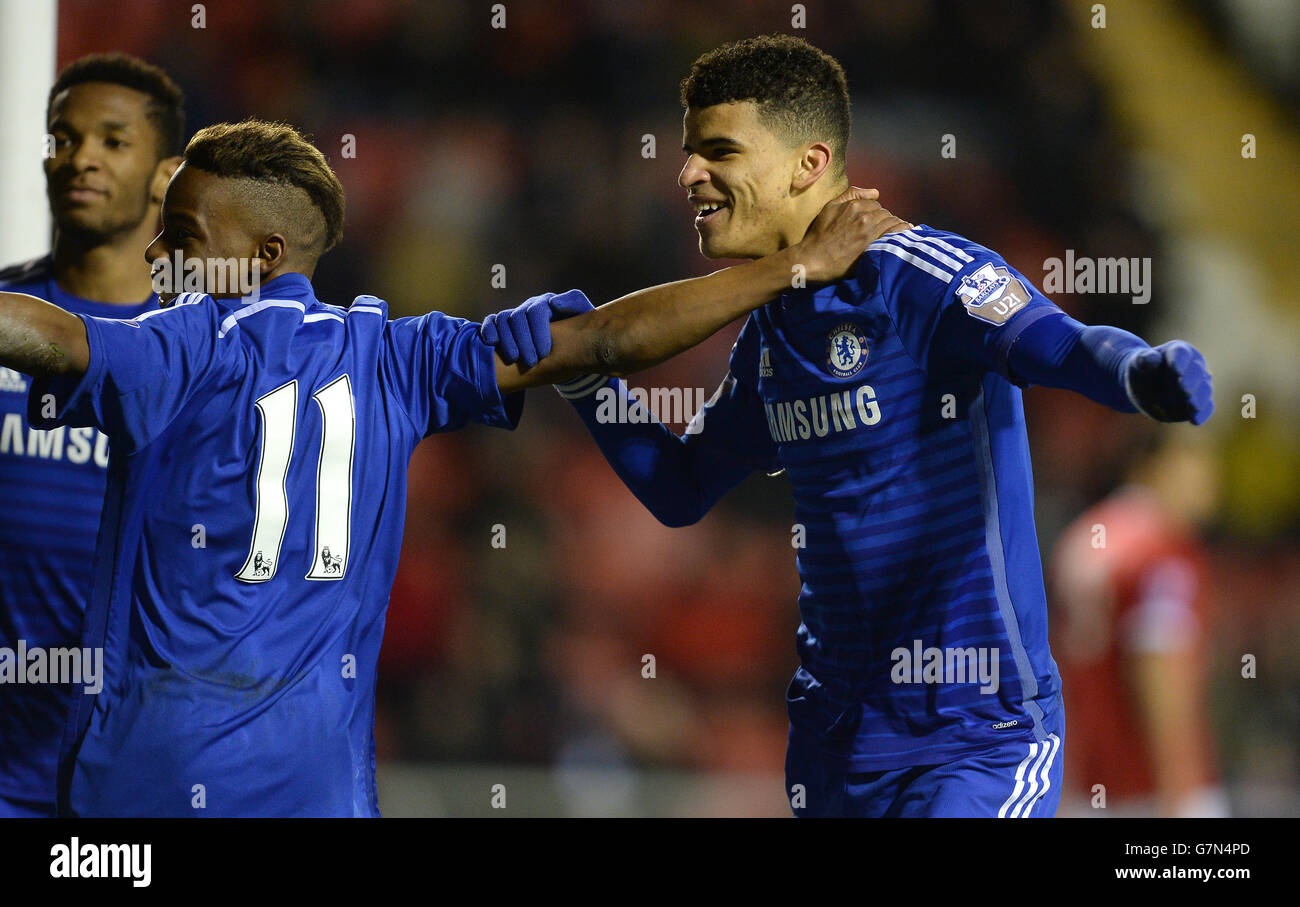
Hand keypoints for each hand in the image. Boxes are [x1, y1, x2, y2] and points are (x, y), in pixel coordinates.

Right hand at [480, 289, 593, 368]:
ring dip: (507, 340)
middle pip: (518, 317)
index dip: (538, 332)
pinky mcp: (503, 324)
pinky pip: (491, 322)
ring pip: (503, 319)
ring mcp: (515, 314)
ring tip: (515, 359)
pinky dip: (489, 330)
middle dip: (523, 341)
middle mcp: (529, 307)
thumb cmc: (578, 333)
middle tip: (531, 362)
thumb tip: (555, 303)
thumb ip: (575, 304)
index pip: (537, 311)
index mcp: (547, 304)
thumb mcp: (583, 319)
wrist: (568, 346)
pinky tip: (491, 343)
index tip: (544, 353)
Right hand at [796, 187, 911, 282]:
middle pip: (884, 213)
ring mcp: (870, 232)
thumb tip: (875, 192)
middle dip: (883, 219)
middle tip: (880, 230)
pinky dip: (901, 232)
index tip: (872, 221)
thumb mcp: (830, 207)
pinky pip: (895, 234)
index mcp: (854, 205)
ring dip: (893, 226)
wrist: (813, 259)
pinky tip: (902, 236)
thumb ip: (851, 194)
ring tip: (892, 233)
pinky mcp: (874, 246)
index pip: (875, 204)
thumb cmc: (819, 235)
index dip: (874, 212)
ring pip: (891, 222)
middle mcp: (864, 216)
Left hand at [1124, 341, 1213, 424]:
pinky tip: (1196, 421)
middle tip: (1184, 391)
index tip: (1175, 370)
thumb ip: (1144, 360)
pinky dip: (1203, 413)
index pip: (1181, 353)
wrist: (1145, 385)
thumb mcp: (1137, 363)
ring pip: (1204, 390)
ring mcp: (1199, 384)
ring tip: (1191, 407)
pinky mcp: (1199, 401)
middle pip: (1197, 372)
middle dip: (1191, 382)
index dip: (1179, 362)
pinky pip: (1207, 407)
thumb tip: (1150, 358)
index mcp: (1179, 351)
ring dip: (1198, 399)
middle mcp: (1194, 365)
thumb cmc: (1142, 370)